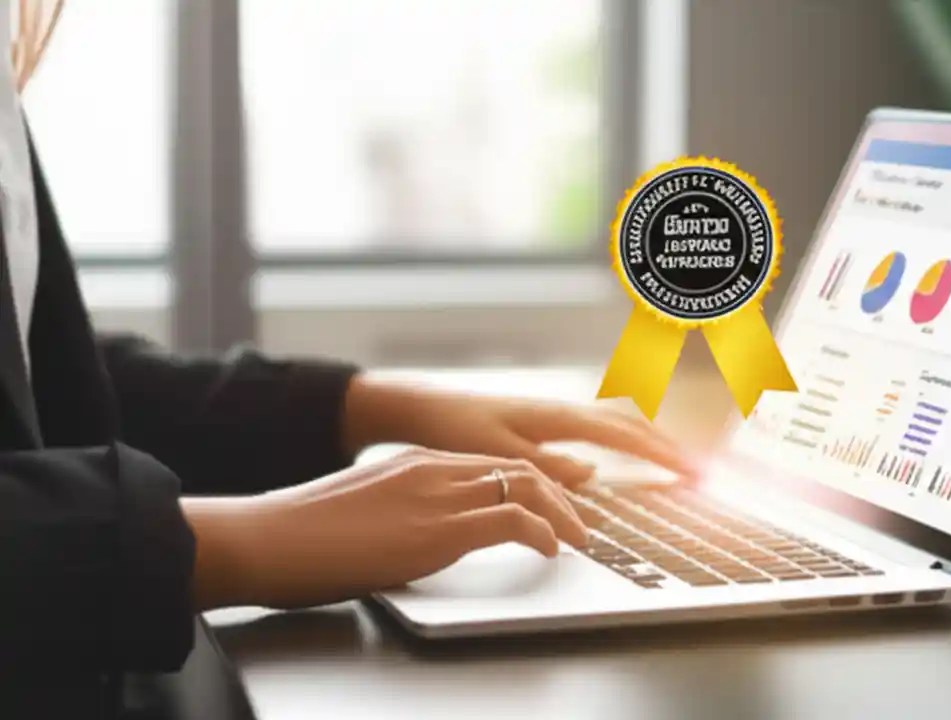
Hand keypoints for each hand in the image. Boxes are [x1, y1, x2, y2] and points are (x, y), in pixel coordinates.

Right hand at [183, 447, 588, 609]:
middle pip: (518, 467)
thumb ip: (398, 516)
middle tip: (577, 523)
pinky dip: (543, 532)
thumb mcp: (362, 513)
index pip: (490, 463)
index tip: (548, 503)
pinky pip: (513, 520)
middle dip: (557, 495)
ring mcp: (437, 495)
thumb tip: (412, 541)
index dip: (529, 482)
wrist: (267, 537)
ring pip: (525, 486)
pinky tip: (551, 550)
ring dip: (561, 513)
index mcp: (415, 463)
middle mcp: (433, 469)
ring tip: (577, 538)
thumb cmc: (300, 536)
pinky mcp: (438, 529)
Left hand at [341, 373, 697, 486]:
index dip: (658, 453)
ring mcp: (557, 415)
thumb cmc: (454, 428)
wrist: (422, 407)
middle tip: (700, 472)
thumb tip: (591, 473)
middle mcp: (563, 411)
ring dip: (650, 442)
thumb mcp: (497, 454)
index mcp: (555, 416)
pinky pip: (601, 430)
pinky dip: (627, 442)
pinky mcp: (548, 423)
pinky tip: (633, 455)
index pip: (621, 433)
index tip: (688, 472)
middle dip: (666, 446)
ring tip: (680, 463)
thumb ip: (544, 466)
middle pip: (629, 424)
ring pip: (617, 425)